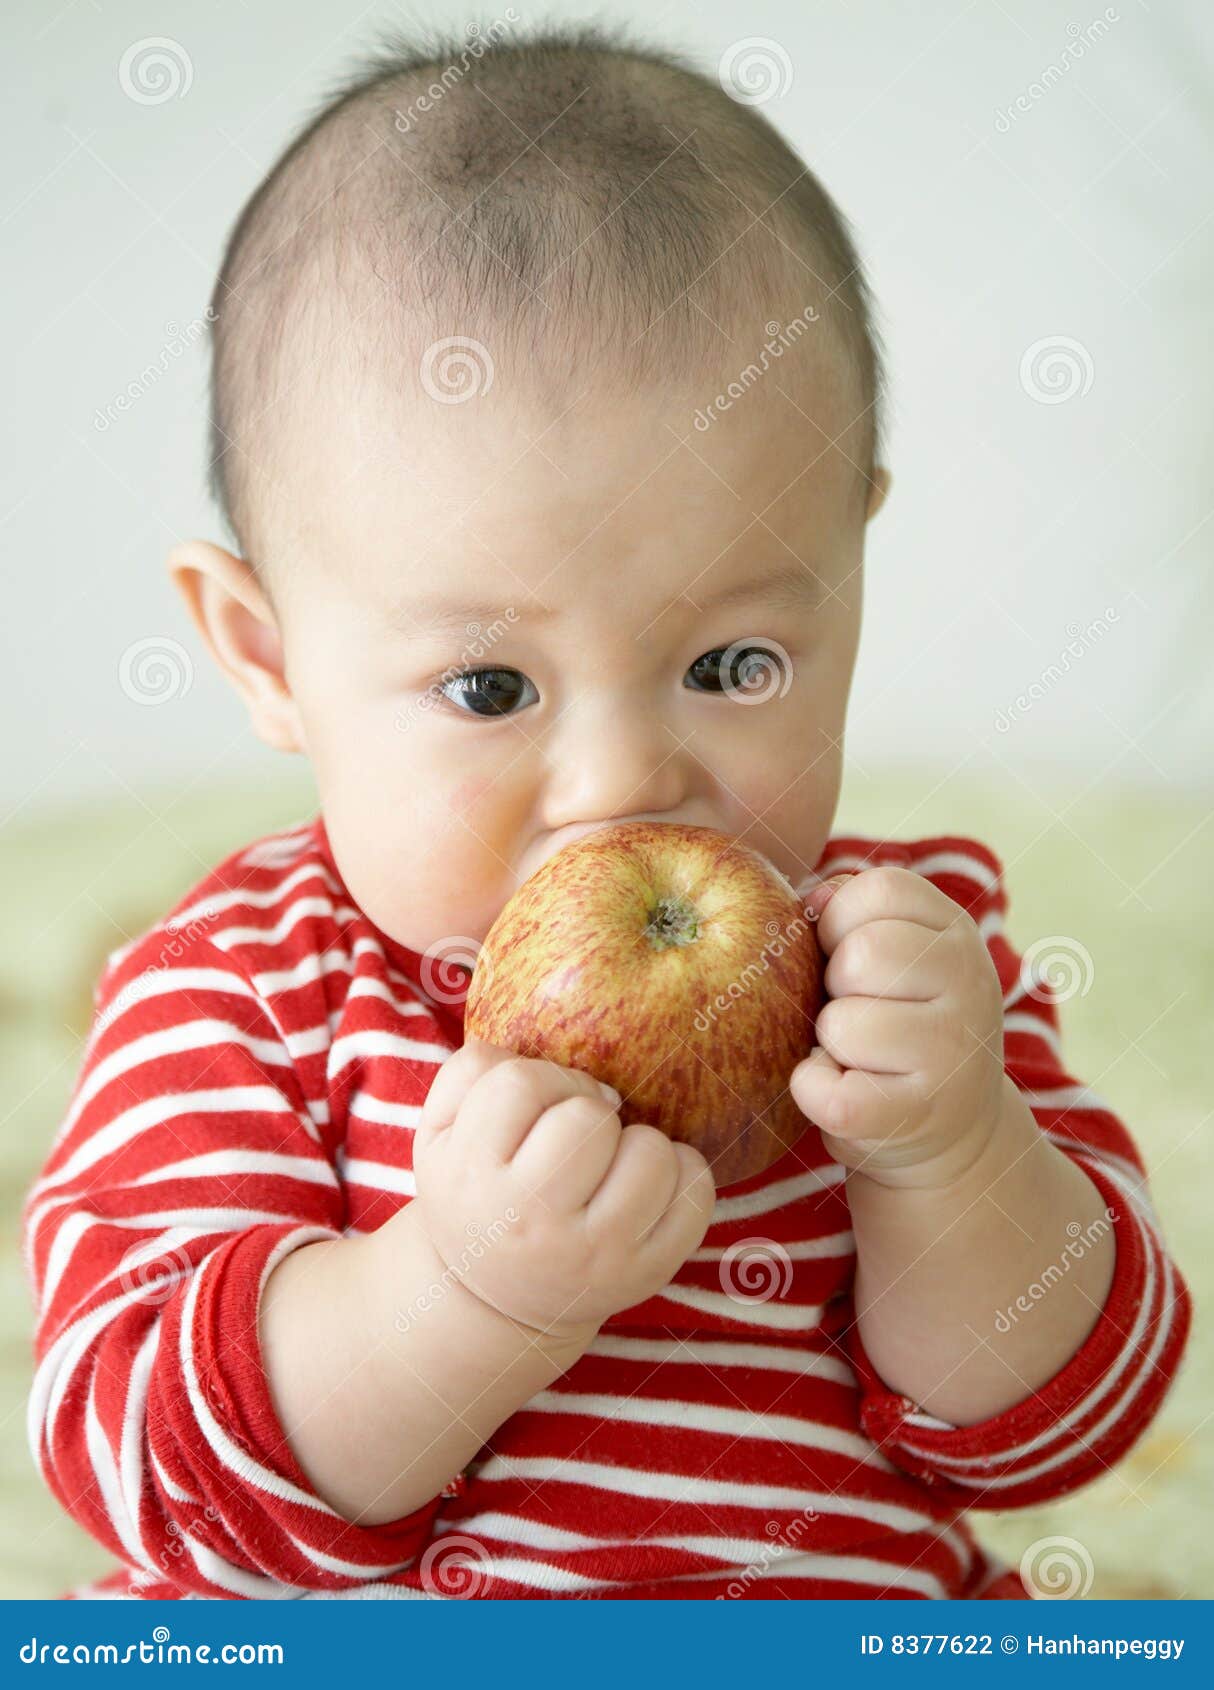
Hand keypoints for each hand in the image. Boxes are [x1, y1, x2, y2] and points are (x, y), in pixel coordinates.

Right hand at [411, 1035, 715, 1340]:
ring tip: (615, 1163)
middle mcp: (530, 1221)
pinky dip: (685, 1175)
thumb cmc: (476, 1193)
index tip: (548, 1105)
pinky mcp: (645, 1274)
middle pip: (589, 1116)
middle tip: (581, 1138)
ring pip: (651, 1151)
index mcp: (470, 1176)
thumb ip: (470, 1072)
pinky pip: (695, 1193)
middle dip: (591, 1110)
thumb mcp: (439, 1136)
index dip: (546, 1078)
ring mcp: (593, 1253)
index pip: (520, 1083)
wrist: (496, 1300)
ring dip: (640, 1143)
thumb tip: (531, 1046)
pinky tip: (651, 1187)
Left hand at [789, 867, 1006, 1187]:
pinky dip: (812, 1090)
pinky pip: (832, 1093)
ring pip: (842, 1024)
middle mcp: (970, 986)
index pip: (883, 889)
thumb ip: (853, 911)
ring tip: (856, 1053)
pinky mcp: (918, 1115)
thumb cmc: (900, 1024)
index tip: (846, 953)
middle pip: (863, 954)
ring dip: (828, 1042)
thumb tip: (813, 897)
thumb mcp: (898, 955)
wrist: (956, 1129)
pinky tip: (839, 1088)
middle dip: (834, 982)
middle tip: (856, 1009)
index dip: (841, 919)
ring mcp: (952, 1054)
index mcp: (956, 934)